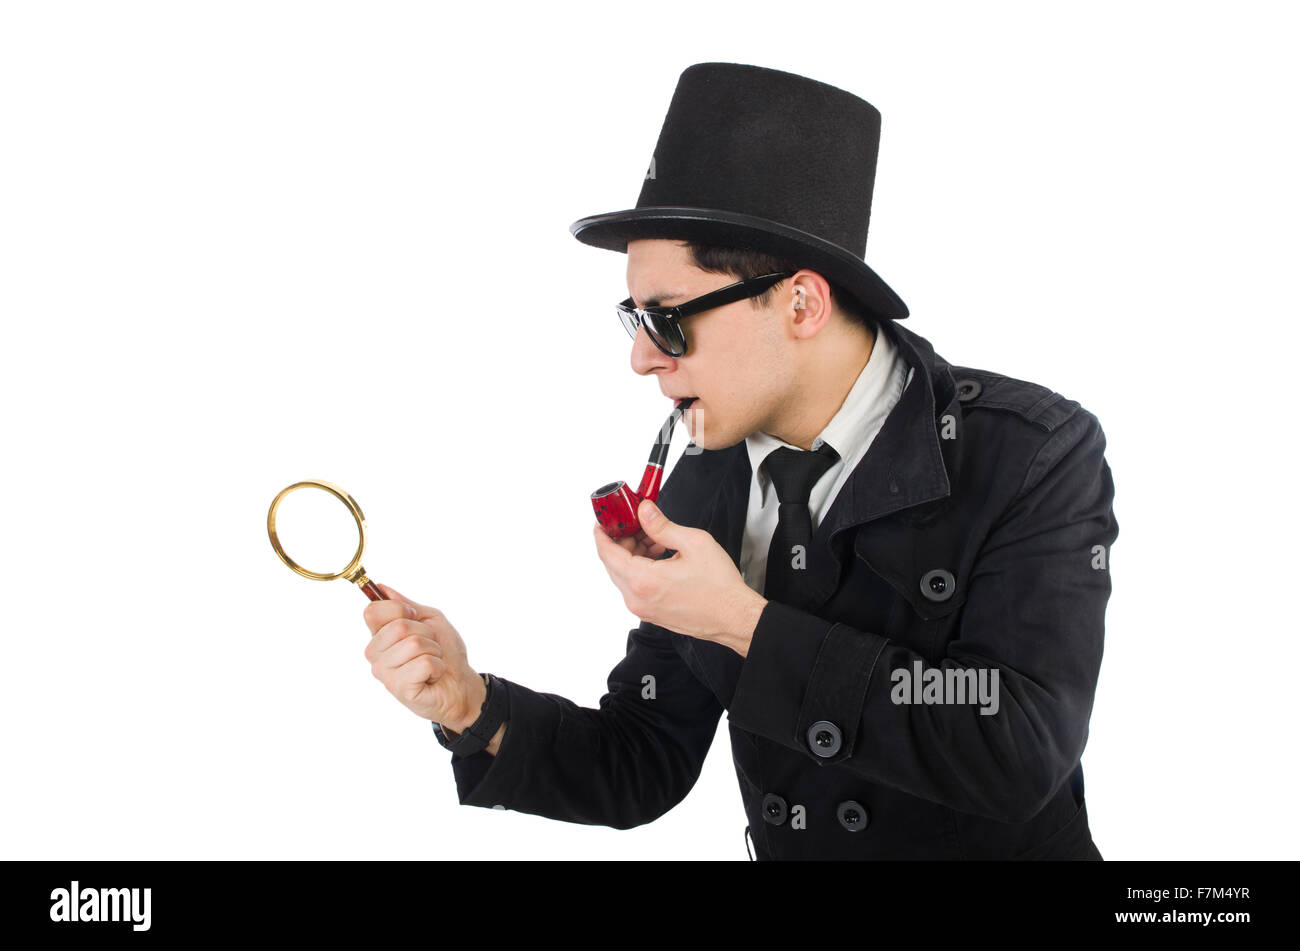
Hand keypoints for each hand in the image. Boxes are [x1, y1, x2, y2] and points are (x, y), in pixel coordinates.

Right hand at [362, 583, 484, 727]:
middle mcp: (375, 655)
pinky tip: (432, 676)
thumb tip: (381, 587)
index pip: (372, 611)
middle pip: (398, 626)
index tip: (415, 618)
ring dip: (433, 650)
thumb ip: (406, 604)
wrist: (461, 683)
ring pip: (413, 644)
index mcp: (379, 636)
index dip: (399, 609)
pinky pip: (424, 663)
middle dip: (426, 633)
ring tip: (432, 662)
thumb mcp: (429, 620)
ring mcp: (384, 673)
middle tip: (430, 647)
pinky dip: (437, 666)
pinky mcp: (399, 688)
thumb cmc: (445, 652)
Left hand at [593, 499, 767, 655]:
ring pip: (625, 574)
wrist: (734, 617)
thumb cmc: (719, 587)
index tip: (605, 519)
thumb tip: (644, 512)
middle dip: (622, 540)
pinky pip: (636, 587)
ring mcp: (643, 609)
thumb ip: (662, 526)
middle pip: (613, 563)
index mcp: (643, 581)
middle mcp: (637, 599)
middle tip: (636, 523)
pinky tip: (661, 556)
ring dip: (634, 554)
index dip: (602, 532)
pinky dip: (642, 568)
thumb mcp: (693, 543)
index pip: (607, 552)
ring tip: (657, 539)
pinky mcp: (652, 613)